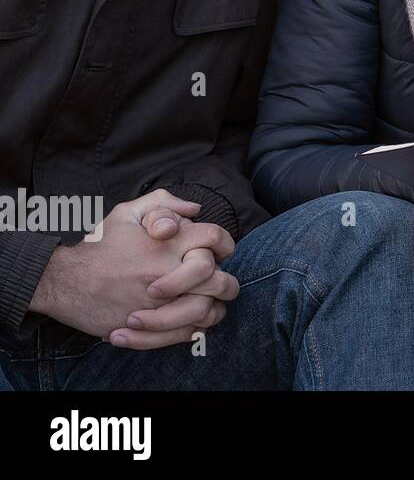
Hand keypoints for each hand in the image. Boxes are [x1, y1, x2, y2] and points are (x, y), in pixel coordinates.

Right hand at [30, 190, 237, 347]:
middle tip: (213, 284)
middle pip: (220, 281)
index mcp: (169, 243)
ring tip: (197, 303)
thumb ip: (164, 204)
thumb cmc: (98, 246)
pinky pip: (185, 334)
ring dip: (209, 308)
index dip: (224, 244)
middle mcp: (169, 272)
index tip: (220, 251)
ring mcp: (159, 303)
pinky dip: (191, 329)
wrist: (63, 280)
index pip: (216, 238)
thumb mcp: (127, 213)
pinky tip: (182, 321)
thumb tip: (195, 210)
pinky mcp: (147, 327)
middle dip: (223, 282)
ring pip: (207, 312)